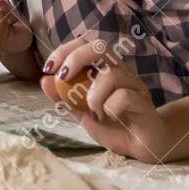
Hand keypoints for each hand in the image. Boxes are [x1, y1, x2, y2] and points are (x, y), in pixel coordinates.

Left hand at [43, 37, 171, 163]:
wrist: (142, 147)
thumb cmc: (114, 126)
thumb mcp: (82, 113)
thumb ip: (65, 98)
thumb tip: (44, 80)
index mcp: (105, 69)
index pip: (87, 42)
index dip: (65, 50)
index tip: (49, 69)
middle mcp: (121, 71)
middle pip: (100, 46)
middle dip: (75, 58)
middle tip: (64, 78)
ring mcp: (134, 84)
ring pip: (110, 74)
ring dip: (93, 96)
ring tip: (95, 112)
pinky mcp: (144, 101)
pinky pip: (123, 96)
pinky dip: (110, 108)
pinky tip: (111, 118)